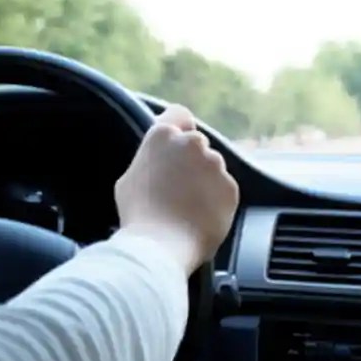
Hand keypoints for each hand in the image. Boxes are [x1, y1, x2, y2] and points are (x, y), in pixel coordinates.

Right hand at [115, 105, 239, 273]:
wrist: (160, 245)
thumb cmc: (138, 215)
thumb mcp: (130, 177)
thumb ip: (150, 160)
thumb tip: (157, 162)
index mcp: (163, 136)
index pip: (179, 115)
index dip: (179, 127)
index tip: (179, 140)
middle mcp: (192, 143)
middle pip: (196, 146)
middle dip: (191, 162)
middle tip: (178, 187)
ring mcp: (214, 164)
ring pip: (212, 169)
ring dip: (205, 182)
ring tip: (187, 208)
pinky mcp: (230, 187)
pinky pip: (224, 191)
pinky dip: (216, 202)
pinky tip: (199, 217)